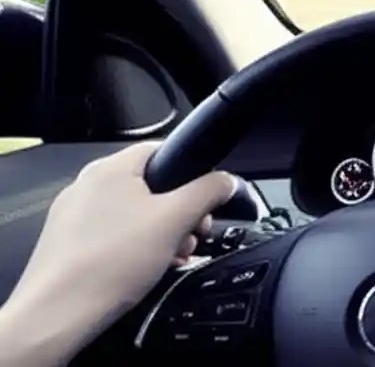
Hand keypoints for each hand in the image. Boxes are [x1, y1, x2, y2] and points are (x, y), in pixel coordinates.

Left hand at [0, 142, 235, 366]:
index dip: (192, 173)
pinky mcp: (69, 242)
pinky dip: (136, 247)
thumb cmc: (113, 261)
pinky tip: (146, 267)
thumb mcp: (176, 220)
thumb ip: (207, 191)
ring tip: (171, 256)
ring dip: (162, 233)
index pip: (163, 151)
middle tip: (192, 235)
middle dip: (180, 212)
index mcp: (111, 168)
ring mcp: (74, 215)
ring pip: (134, 213)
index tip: (206, 200)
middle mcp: (88, 185)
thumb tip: (225, 180)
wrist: (60, 311)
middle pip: (151, 187)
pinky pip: (114, 234)